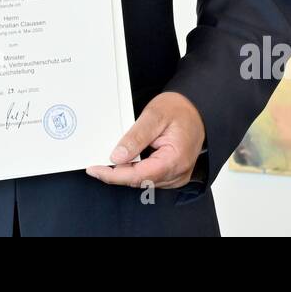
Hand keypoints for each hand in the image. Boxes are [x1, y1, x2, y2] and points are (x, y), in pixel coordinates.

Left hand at [85, 91, 203, 188]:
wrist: (195, 109)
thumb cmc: (178, 110)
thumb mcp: (154, 115)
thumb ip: (135, 137)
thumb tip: (117, 156)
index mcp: (175, 159)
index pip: (139, 176)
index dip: (114, 175)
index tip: (94, 170)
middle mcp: (178, 173)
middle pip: (139, 181)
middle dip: (117, 173)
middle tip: (97, 162)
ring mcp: (176, 176)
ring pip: (143, 182)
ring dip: (126, 173)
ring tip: (112, 158)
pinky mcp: (173, 175)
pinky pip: (150, 178)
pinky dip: (136, 171)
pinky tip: (128, 161)